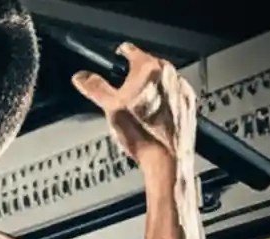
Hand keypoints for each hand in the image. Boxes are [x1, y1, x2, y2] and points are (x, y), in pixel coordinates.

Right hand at [72, 43, 197, 167]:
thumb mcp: (110, 108)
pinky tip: (152, 117)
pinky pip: (172, 94)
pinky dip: (162, 100)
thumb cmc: (142, 134)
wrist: (167, 157)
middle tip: (123, 93)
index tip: (119, 54)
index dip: (121, 53)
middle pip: (148, 66)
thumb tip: (81, 77)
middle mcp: (169, 74)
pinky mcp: (188, 102)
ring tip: (137, 110)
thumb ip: (95, 88)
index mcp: (149, 69)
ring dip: (149, 88)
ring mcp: (181, 88)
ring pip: (160, 80)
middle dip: (135, 76)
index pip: (132, 50)